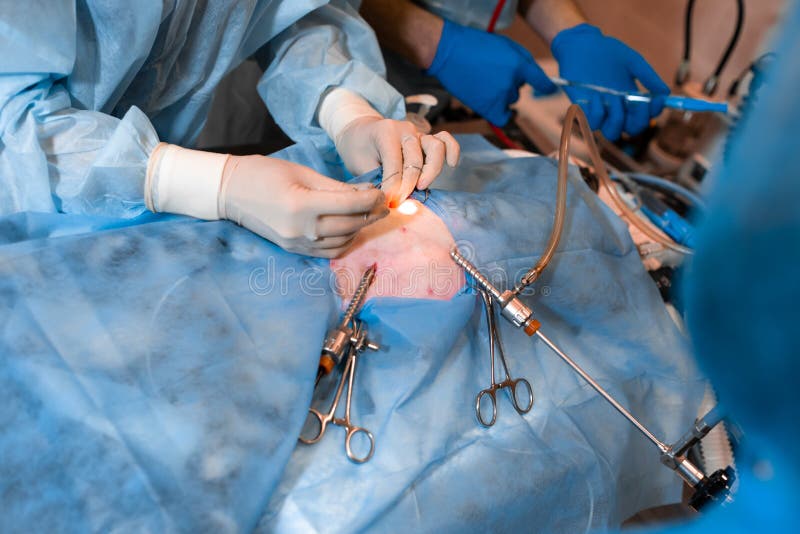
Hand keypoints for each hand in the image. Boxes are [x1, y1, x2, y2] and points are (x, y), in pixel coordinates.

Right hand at [219, 155, 387, 257]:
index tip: (381, 193)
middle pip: (350, 225)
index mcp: (302, 206)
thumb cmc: (264, 174)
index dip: (371, 200)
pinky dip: (345, 241)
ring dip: (360, 228)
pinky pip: (329, 251)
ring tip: (369, 215)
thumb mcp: (302, 173)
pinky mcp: (294, 249)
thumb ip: (335, 187)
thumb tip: (365, 194)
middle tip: (384, 205)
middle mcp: (301, 230)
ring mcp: (297, 243)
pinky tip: (351, 228)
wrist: (230, 192)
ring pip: (343, 241)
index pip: (349, 206)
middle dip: (371, 215)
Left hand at [335, 117, 459, 206]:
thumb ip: (377, 179)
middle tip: (398, 202)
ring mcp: (418, 133)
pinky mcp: (427, 138)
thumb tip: (392, 200)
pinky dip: (452, 151)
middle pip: (415, 161)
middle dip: (408, 186)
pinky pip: (445, 140)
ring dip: (431, 171)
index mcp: (385, 133)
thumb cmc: (359, 149)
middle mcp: (405, 130)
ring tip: (422, 187)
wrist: (360, 132)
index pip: (394, 165)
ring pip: (436, 148)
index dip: (392, 188)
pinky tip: (452, 165)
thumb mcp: (360, 164)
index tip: (388, 204)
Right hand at [425, 19, 557, 126]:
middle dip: (512, 83)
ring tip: (485, 83)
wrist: (449, 52)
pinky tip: (502, 109)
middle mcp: (512, 81)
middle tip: (494, 74)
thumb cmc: (476, 46)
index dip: (548, 87)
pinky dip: (505, 115)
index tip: (550, 90)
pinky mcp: (487, 107)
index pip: (542, 81)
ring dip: (502, 95)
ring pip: (510, 100)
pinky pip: (503, 118)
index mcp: (519, 63)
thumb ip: (523, 61)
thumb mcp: (506, 45)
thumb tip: (535, 79)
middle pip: (520, 90)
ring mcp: (500, 96)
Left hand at [551, 24, 669, 140]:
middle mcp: (616, 109)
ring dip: (618, 118)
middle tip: (639, 102)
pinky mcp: (582, 109)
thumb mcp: (632, 61)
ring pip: (612, 133)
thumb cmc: (606, 52)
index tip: (658, 99)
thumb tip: (665, 92)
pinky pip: (593, 123)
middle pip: (632, 129)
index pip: (646, 116)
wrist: (581, 44)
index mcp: (630, 99)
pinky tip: (596, 96)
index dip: (654, 112)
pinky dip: (598, 113)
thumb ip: (648, 77)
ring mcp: (600, 110)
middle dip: (640, 119)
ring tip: (615, 97)